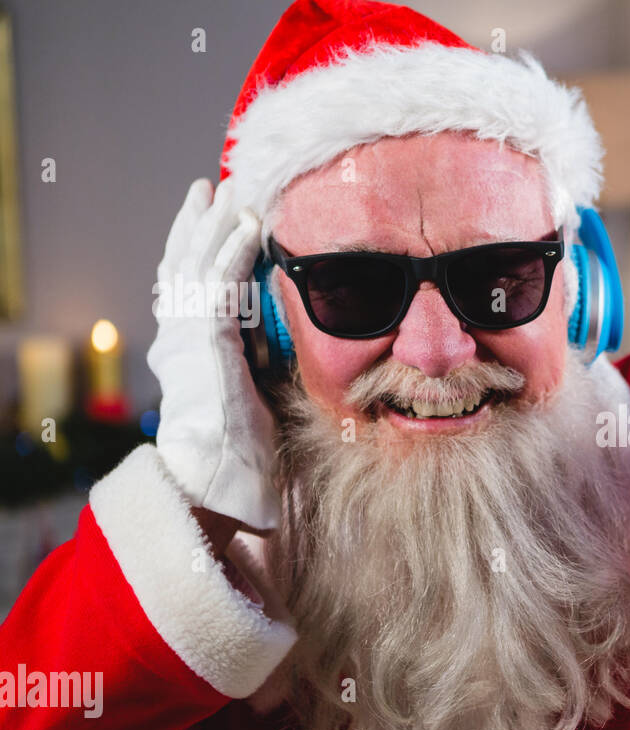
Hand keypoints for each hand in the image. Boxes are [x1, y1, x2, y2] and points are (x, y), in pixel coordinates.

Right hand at [148, 178, 279, 532]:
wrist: (217, 473)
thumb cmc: (240, 449)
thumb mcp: (250, 392)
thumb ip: (258, 361)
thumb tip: (283, 343)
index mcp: (184, 350)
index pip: (184, 287)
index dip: (195, 249)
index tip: (211, 221)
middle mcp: (176, 337)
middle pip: (182, 263)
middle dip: (197, 222)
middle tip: (212, 186)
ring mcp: (186, 335)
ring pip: (197, 262)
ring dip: (216, 223)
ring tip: (232, 190)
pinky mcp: (205, 338)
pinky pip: (220, 281)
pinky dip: (234, 248)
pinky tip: (250, 224)